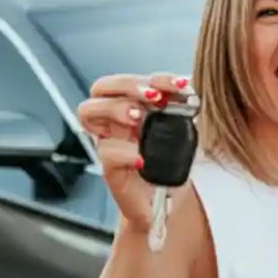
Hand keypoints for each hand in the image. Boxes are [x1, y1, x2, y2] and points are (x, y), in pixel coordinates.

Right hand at [78, 72, 189, 230]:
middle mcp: (114, 121)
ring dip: (117, 108)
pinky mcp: (110, 168)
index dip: (153, 77)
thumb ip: (181, 107)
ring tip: (140, 117)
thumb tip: (190, 87)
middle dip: (129, 85)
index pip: (129, 79)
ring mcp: (109, 142)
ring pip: (88, 110)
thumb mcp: (181, 130)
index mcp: (131, 106)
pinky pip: (106, 152)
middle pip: (102, 87)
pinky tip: (143, 156)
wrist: (169, 201)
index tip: (180, 84)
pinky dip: (125, 151)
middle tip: (154, 97)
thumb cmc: (171, 163)